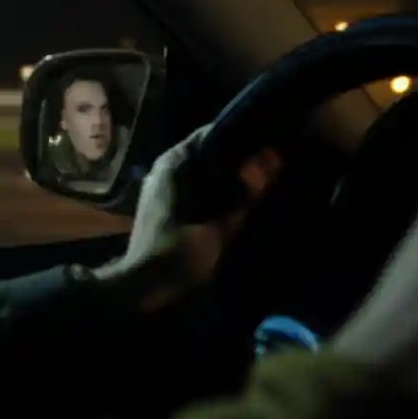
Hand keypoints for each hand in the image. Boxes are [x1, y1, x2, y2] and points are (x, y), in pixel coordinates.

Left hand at [93, 124, 280, 309]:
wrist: (145, 284)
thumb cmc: (181, 251)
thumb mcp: (222, 224)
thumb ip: (247, 191)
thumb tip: (272, 155)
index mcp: (174, 162)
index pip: (212, 133)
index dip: (242, 136)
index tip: (270, 139)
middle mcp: (165, 166)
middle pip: (207, 151)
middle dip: (237, 156)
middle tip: (271, 162)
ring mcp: (160, 184)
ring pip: (201, 170)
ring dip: (226, 175)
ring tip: (260, 178)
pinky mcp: (162, 203)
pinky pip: (194, 185)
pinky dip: (213, 188)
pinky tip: (235, 198)